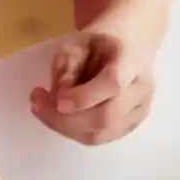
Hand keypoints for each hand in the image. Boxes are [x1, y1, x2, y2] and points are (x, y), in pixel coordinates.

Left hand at [30, 30, 155, 144]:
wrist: (129, 45)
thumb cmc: (100, 42)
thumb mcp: (76, 43)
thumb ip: (67, 69)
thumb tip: (58, 102)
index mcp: (131, 59)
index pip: (113, 84)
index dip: (84, 97)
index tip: (57, 101)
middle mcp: (142, 88)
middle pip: (107, 117)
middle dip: (66, 119)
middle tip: (37, 105)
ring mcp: (140, 109)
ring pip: (101, 134)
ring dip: (65, 127)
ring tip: (42, 109)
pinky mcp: (132, 124)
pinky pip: (100, 138)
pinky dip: (74, 131)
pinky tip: (59, 117)